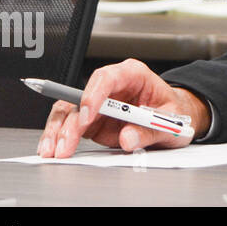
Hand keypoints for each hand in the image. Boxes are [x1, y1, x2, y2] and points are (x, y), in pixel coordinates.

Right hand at [38, 58, 209, 157]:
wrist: (174, 121)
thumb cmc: (174, 113)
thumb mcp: (171, 121)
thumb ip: (150, 130)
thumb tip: (128, 138)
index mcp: (133, 75)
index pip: (107, 77)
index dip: (94, 94)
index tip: (88, 115)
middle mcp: (112, 87)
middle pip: (82, 96)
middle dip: (71, 121)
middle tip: (65, 143)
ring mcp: (99, 104)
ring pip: (70, 111)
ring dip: (59, 131)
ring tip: (53, 150)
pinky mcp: (92, 121)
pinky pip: (70, 126)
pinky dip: (59, 137)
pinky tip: (52, 148)